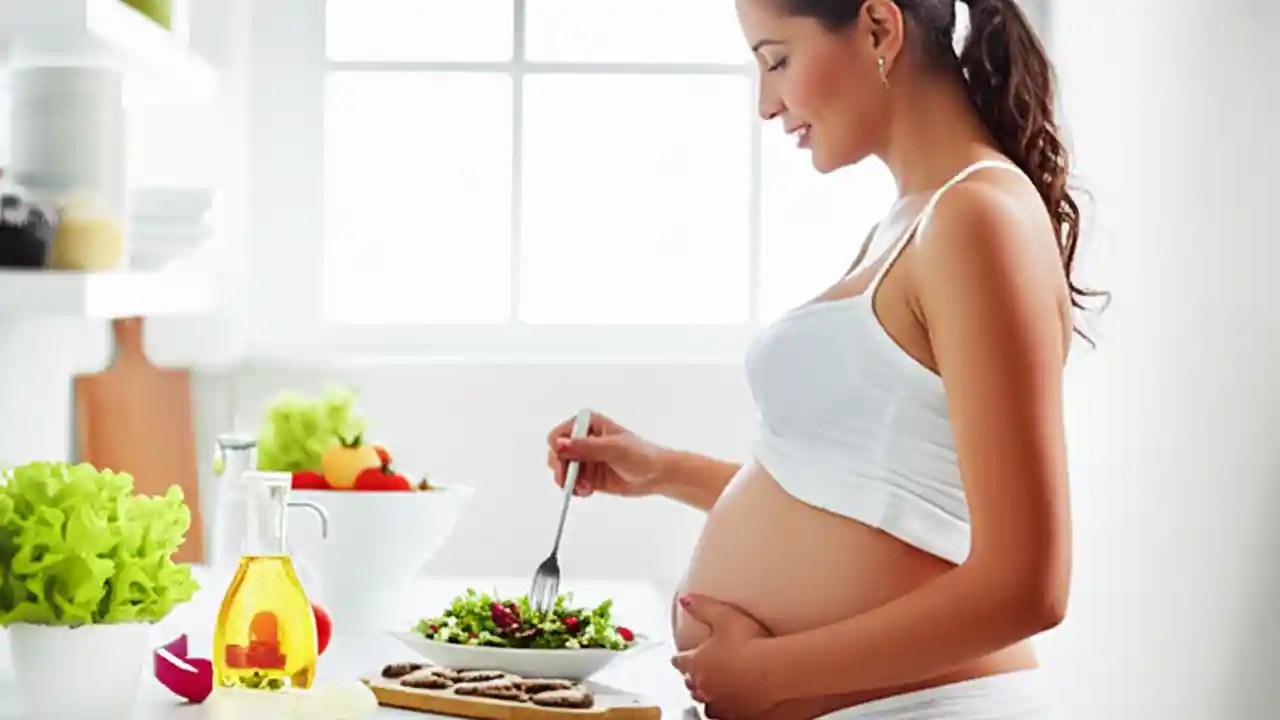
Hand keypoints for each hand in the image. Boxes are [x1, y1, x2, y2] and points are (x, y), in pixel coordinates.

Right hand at [545, 411, 666, 497]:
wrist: (656, 475)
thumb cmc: (641, 455)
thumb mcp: (613, 448)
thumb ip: (585, 447)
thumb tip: (560, 445)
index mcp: (587, 423)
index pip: (559, 435)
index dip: (559, 450)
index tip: (567, 464)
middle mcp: (582, 439)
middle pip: (556, 454)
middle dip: (562, 470)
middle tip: (571, 482)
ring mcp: (584, 458)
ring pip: (561, 471)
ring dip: (569, 482)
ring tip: (585, 488)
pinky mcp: (587, 475)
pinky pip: (571, 483)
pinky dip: (575, 489)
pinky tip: (587, 491)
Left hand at [671, 593, 777, 718]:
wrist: (777, 674)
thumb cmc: (750, 644)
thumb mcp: (724, 617)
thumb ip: (703, 607)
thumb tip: (684, 599)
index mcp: (698, 663)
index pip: (681, 661)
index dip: (680, 658)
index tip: (679, 657)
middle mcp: (705, 687)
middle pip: (692, 685)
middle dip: (694, 679)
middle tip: (698, 675)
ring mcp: (722, 705)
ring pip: (708, 705)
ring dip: (710, 697)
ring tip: (716, 693)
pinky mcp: (740, 717)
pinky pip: (729, 717)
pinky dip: (730, 711)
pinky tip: (737, 707)